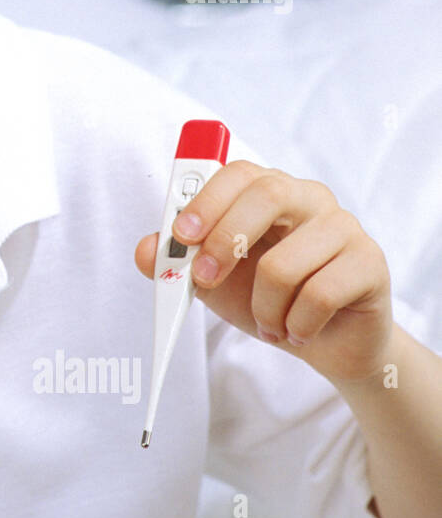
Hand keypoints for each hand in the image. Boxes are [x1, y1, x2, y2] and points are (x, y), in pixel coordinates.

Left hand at [134, 160, 395, 382]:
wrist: (326, 343)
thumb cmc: (267, 299)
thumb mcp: (212, 282)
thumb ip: (177, 263)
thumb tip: (146, 250)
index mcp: (269, 191)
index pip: (239, 173)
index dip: (207, 200)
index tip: (181, 235)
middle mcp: (310, 198)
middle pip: (267, 195)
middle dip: (224, 241)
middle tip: (204, 279)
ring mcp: (345, 227)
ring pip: (284, 263)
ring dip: (262, 308)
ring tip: (268, 322)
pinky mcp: (371, 263)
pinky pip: (319, 295)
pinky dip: (295, 325)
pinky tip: (298, 330)